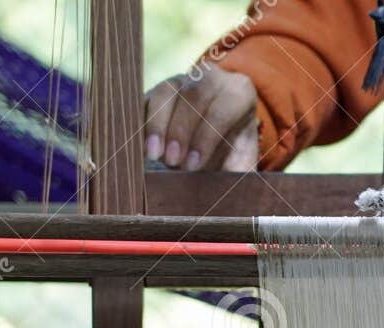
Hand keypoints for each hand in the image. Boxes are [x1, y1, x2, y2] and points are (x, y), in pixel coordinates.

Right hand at [143, 63, 259, 170]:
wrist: (219, 135)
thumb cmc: (234, 150)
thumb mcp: (244, 160)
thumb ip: (241, 173)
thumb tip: (236, 193)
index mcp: (238, 92)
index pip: (222, 109)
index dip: (206, 137)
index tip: (193, 165)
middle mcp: (209, 79)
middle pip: (192, 96)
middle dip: (180, 130)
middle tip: (172, 162)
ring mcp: (180, 81)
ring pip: (165, 93)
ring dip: (157, 125)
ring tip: (153, 155)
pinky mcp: (156, 90)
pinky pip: (144, 100)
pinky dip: (140, 123)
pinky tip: (139, 147)